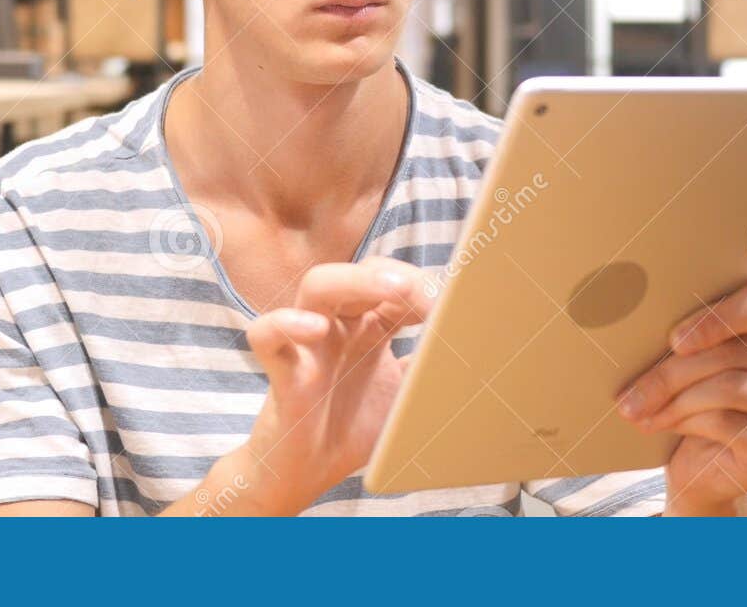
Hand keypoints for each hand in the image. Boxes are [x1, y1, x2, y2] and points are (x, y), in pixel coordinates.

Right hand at [224, 257, 433, 514]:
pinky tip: (314, 330)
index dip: (421, 287)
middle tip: (427, 289)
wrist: (307, 474)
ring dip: (354, 279)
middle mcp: (339, 325)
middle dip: (393, 273)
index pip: (392, 283)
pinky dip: (284, 324)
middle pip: (358, 273)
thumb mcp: (406, 397)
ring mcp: (308, 343)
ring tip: (390, 287)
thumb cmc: (353, 429)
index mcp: (369, 326)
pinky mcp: (282, 371)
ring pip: (316, 285)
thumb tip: (480, 357)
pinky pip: (267, 335)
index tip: (451, 306)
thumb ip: (431, 371)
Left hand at [616, 277, 746, 515]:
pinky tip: (664, 426)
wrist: (705, 465)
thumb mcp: (697, 355)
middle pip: (736, 352)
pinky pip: (731, 424)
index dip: (718, 317)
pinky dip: (688, 424)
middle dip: (673, 371)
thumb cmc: (697, 396)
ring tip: (640, 410)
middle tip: (631, 392)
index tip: (674, 340)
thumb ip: (695, 330)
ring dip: (674, 400)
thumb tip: (647, 314)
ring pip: (731, 387)